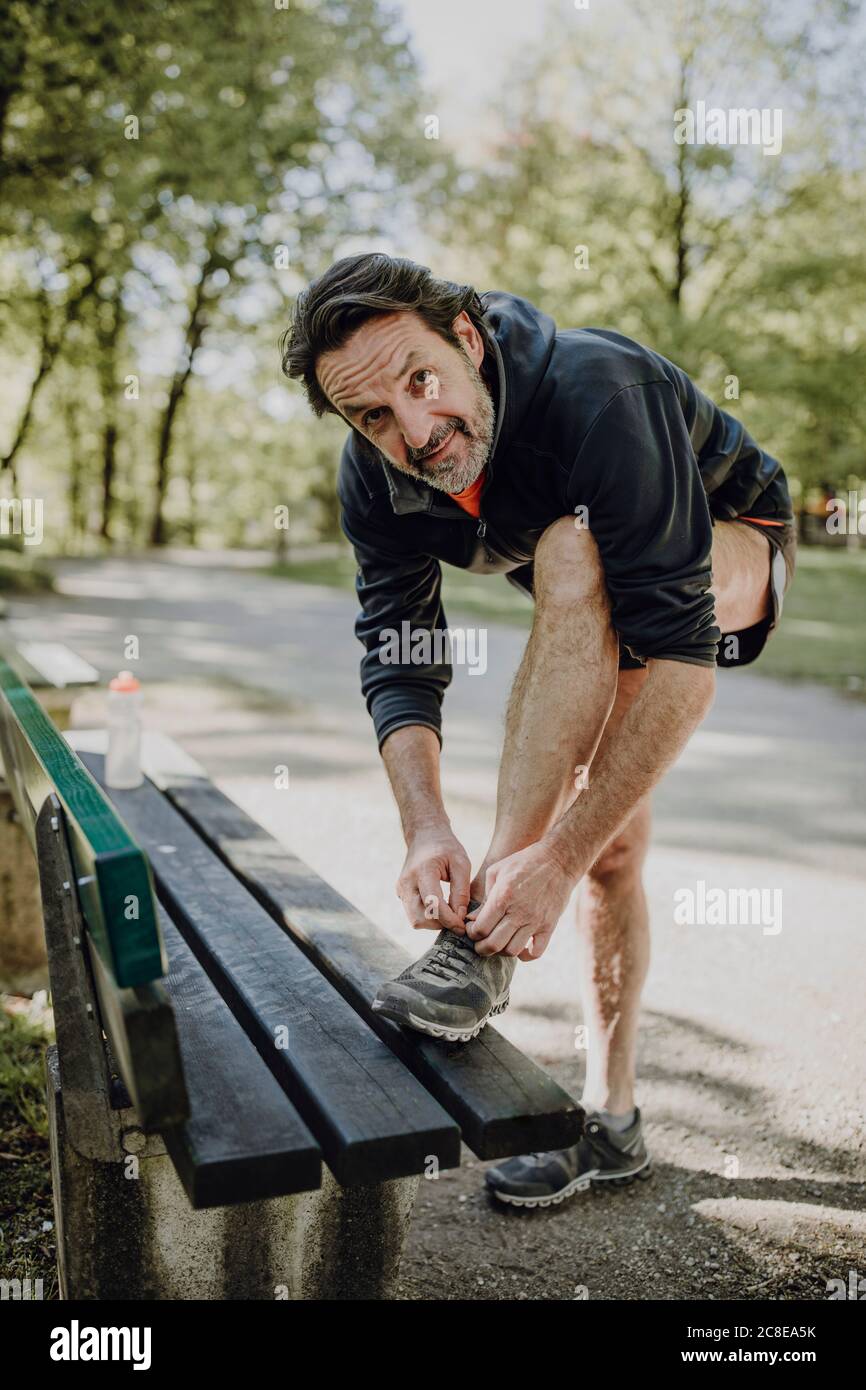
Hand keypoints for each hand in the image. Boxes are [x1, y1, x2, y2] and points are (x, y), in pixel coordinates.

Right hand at [395, 828, 471, 931]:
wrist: (425, 835)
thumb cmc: (445, 847)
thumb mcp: (461, 863)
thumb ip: (461, 891)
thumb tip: (460, 916)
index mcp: (423, 871)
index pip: (433, 904)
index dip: (449, 920)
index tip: (463, 926)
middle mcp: (407, 883)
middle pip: (419, 919)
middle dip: (440, 924)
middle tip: (457, 920)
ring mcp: (401, 889)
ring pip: (415, 920)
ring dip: (434, 922)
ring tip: (450, 912)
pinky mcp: (401, 894)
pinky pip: (414, 914)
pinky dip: (429, 917)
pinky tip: (441, 907)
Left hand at [465, 842, 574, 960]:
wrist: (558, 860)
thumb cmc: (524, 862)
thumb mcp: (497, 871)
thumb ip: (484, 896)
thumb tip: (474, 919)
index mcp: (502, 897)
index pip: (480, 929)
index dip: (471, 933)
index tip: (472, 928)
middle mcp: (518, 912)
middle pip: (493, 945)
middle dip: (481, 947)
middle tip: (480, 942)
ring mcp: (535, 921)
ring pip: (512, 951)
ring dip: (501, 951)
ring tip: (499, 942)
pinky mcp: (549, 926)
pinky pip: (536, 952)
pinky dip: (525, 955)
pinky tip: (520, 946)